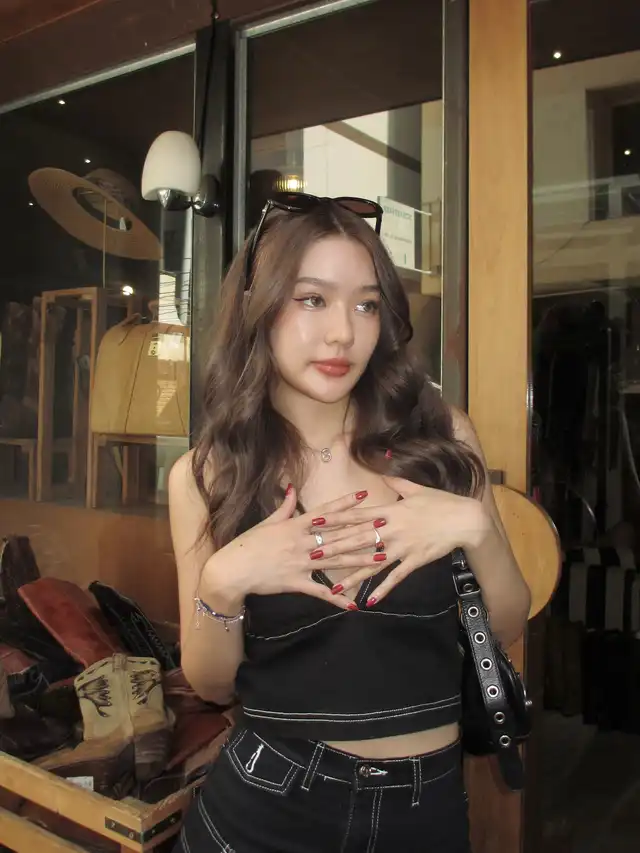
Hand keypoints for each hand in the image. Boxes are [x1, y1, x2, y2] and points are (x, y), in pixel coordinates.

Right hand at [200, 487, 390, 609]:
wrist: (232, 570)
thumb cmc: (248, 544)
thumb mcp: (266, 522)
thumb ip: (284, 507)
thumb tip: (291, 488)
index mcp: (294, 526)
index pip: (325, 512)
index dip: (345, 504)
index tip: (364, 496)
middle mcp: (301, 543)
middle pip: (337, 535)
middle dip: (362, 531)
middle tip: (384, 527)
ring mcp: (300, 563)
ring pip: (335, 560)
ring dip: (359, 560)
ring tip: (380, 559)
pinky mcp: (296, 583)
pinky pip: (320, 592)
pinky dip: (336, 598)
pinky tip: (352, 604)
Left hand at [316, 477, 492, 605]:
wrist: (465, 520)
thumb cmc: (440, 502)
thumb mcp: (416, 488)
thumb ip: (395, 481)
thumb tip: (382, 468)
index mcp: (390, 511)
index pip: (357, 516)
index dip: (335, 519)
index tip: (316, 522)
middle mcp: (392, 529)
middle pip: (358, 540)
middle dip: (334, 548)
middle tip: (313, 555)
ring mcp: (403, 547)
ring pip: (372, 563)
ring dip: (352, 575)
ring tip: (334, 587)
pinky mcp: (414, 561)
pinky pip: (395, 577)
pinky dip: (382, 589)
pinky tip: (369, 601)